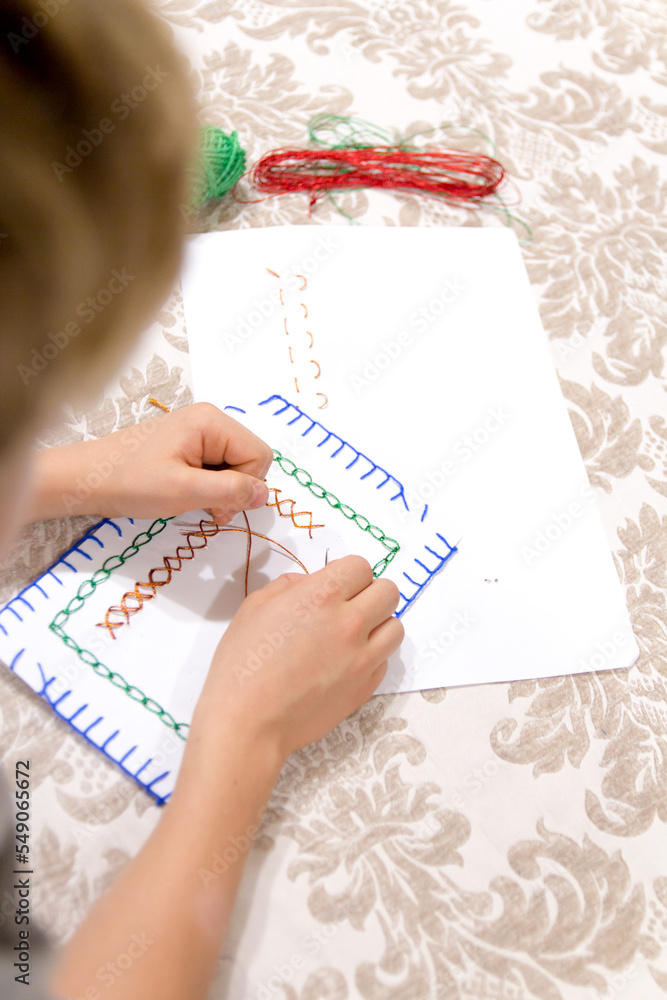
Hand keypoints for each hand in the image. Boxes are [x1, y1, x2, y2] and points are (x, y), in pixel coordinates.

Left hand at [26, 402, 272, 522]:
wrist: (85, 480)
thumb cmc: (129, 482)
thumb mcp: (183, 491)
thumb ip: (229, 491)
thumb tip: (264, 495)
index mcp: (211, 421)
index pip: (259, 455)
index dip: (246, 485)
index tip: (217, 504)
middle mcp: (209, 420)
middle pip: (249, 459)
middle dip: (234, 489)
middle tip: (204, 506)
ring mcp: (198, 432)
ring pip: (234, 466)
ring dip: (220, 491)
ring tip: (190, 500)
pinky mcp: (187, 445)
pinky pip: (217, 467)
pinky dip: (208, 486)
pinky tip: (185, 493)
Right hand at [189, 555, 403, 761]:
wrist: (248, 721)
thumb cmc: (243, 663)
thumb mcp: (255, 607)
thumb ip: (287, 586)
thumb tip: (308, 583)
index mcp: (321, 596)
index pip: (361, 566)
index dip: (347, 575)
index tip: (336, 587)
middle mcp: (349, 623)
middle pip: (388, 592)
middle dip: (369, 594)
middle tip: (348, 607)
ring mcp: (362, 658)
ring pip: (395, 627)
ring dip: (378, 625)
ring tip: (353, 636)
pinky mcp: (365, 687)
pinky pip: (384, 660)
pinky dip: (371, 657)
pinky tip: (345, 663)